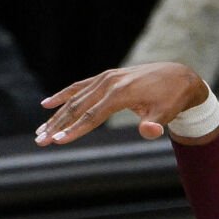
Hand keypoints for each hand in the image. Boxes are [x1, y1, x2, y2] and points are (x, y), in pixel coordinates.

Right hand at [36, 62, 209, 145]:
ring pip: (75, 98)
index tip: (58, 141)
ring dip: (56, 115)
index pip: (92, 115)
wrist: (178, 76)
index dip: (74, 130)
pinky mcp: (105, 77)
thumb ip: (155, 124)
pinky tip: (47, 104)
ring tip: (40, 131)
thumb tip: (149, 131)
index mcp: (121, 93)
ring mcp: (106, 78)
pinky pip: (79, 87)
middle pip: (78, 107)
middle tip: (40, 141)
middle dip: (57, 125)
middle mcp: (109, 82)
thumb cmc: (172, 100)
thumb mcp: (166, 114)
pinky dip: (63, 95)